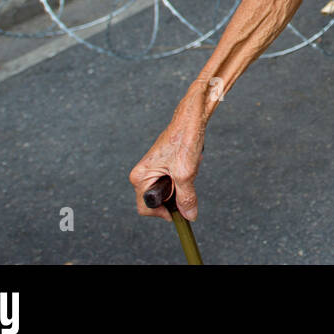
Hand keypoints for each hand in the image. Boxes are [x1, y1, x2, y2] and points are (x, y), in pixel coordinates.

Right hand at [128, 105, 206, 221]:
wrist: (192, 116)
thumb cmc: (185, 138)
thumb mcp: (186, 173)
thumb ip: (186, 197)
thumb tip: (189, 216)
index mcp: (140, 177)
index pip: (146, 208)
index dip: (164, 213)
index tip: (181, 210)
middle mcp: (143, 174)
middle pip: (159, 200)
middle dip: (177, 194)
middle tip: (188, 178)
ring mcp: (153, 169)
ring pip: (170, 190)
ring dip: (184, 183)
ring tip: (190, 166)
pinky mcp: (164, 164)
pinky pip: (175, 179)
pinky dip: (186, 174)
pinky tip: (192, 160)